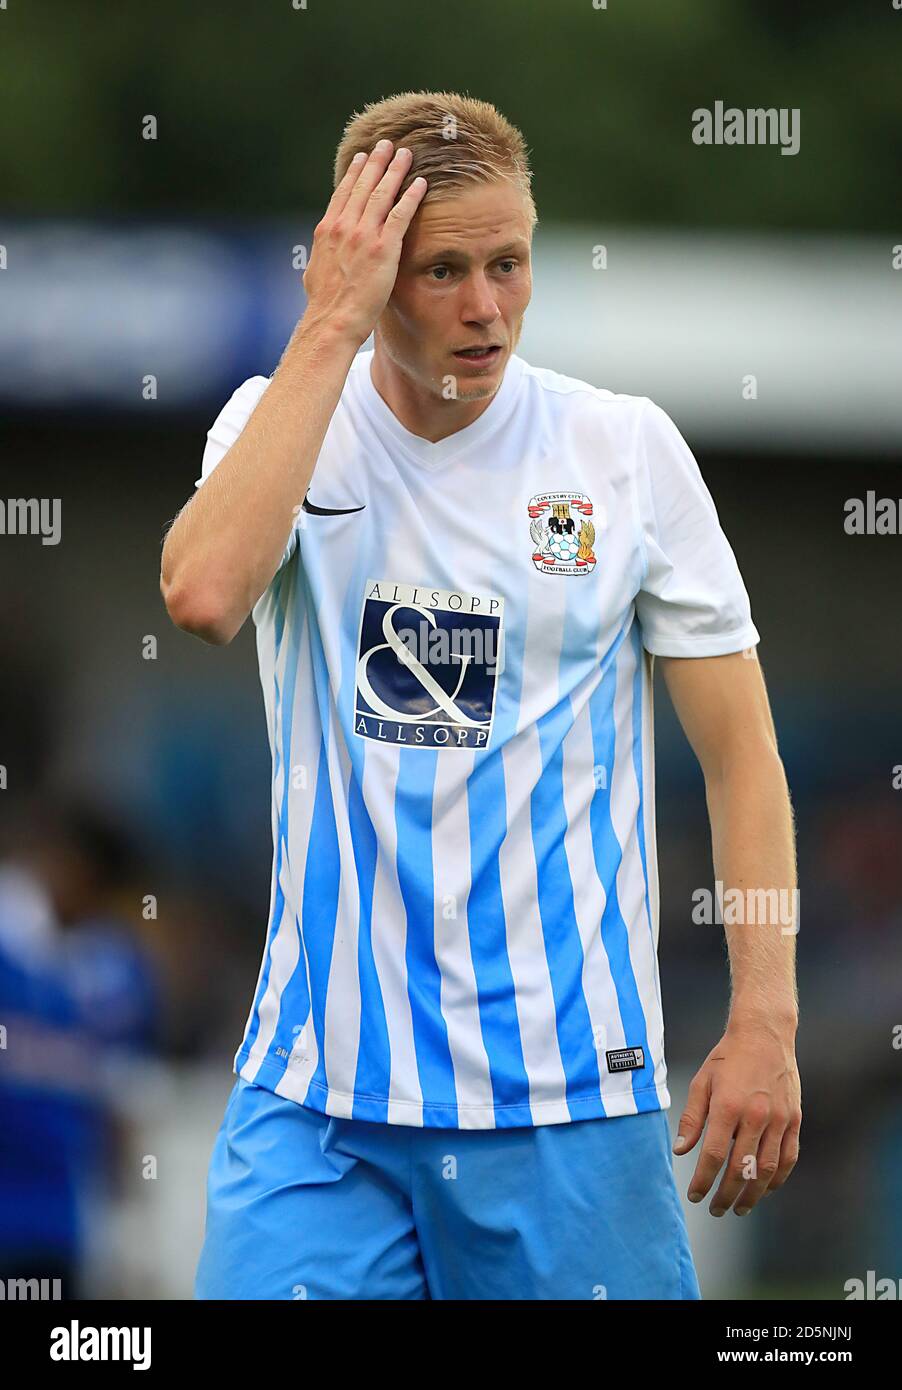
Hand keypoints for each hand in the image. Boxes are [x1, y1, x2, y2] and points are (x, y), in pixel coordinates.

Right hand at [302, 140, 426, 346]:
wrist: (332, 320)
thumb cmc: (324, 305)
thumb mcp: (315, 273)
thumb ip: (322, 258)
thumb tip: (317, 259)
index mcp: (326, 230)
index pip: (343, 193)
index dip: (355, 173)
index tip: (363, 158)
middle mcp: (343, 227)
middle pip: (363, 185)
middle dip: (377, 162)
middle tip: (387, 145)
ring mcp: (363, 236)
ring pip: (381, 193)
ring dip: (395, 171)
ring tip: (406, 155)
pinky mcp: (383, 248)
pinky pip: (400, 215)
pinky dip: (411, 196)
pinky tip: (420, 183)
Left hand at [673, 1017, 800, 1215]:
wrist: (764, 1033)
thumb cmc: (728, 1057)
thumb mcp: (701, 1082)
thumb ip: (692, 1119)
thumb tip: (681, 1151)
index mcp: (727, 1106)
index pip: (713, 1156)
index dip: (703, 1181)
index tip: (695, 1195)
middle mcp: (755, 1115)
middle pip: (740, 1169)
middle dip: (726, 1195)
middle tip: (716, 1210)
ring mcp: (778, 1119)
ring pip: (766, 1169)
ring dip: (753, 1194)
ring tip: (740, 1208)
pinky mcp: (794, 1119)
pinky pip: (788, 1157)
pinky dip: (778, 1178)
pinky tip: (766, 1189)